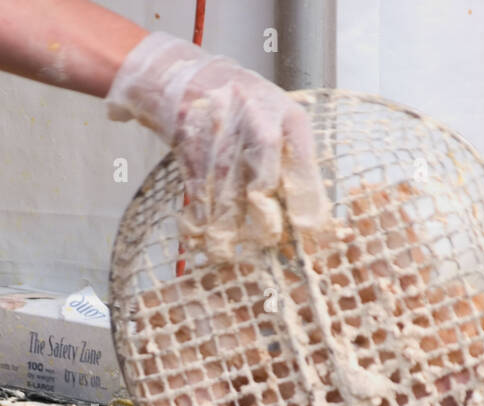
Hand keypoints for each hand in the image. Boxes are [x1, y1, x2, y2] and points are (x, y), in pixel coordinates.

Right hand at [106, 33, 328, 261]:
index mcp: (285, 113)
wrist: (178, 75)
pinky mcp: (188, 134)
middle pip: (263, 167)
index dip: (304, 196)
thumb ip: (289, 160)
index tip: (306, 227)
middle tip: (264, 240)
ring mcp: (218, 122)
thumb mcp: (273, 121)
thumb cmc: (235, 106)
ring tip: (224, 251)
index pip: (301, 158)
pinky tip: (200, 232)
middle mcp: (255, 113)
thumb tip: (306, 216)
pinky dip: (198, 210)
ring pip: (225, 182)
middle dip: (263, 210)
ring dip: (225, 222)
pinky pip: (196, 180)